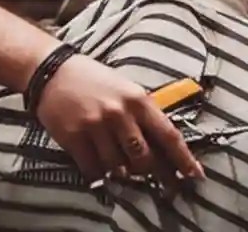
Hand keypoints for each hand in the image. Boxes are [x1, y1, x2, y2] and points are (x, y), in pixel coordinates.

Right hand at [35, 54, 204, 192]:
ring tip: (117, 163)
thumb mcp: (126, 88)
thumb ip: (143, 114)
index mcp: (138, 99)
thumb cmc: (93, 80)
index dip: (183, 159)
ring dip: (120, 172)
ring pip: (118, 167)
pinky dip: (98, 173)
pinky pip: (93, 169)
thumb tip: (162, 146)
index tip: (194, 175)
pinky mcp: (75, 137)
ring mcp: (96, 126)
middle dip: (150, 172)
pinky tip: (97, 164)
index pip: (168, 135)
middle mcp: (119, 114)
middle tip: (150, 176)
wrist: (53, 71)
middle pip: (144, 158)